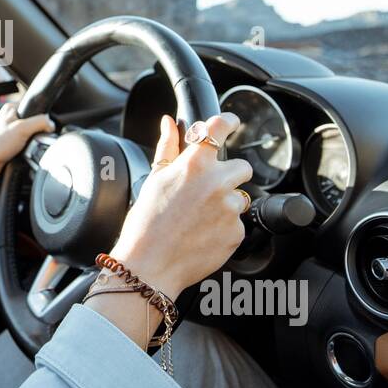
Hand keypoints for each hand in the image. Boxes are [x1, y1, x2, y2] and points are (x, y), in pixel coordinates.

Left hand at [0, 103, 54, 206]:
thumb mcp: (23, 129)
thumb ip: (40, 122)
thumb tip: (52, 123)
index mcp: (10, 108)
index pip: (34, 106)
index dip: (40, 116)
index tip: (41, 126)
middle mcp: (9, 118)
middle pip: (34, 121)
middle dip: (36, 131)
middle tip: (29, 138)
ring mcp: (9, 131)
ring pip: (30, 133)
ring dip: (31, 141)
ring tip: (24, 146)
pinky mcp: (10, 143)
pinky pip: (26, 143)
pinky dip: (27, 148)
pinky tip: (22, 151)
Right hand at [109, 112, 252, 299]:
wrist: (150, 265)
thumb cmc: (146, 223)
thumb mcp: (154, 179)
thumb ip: (167, 147)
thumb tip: (169, 123)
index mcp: (194, 164)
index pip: (219, 127)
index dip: (227, 122)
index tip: (229, 123)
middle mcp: (217, 182)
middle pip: (241, 167)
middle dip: (227, 175)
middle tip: (205, 191)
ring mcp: (229, 208)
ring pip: (239, 197)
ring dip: (226, 203)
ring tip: (199, 218)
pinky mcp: (237, 232)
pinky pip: (237, 222)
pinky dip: (224, 227)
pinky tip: (202, 233)